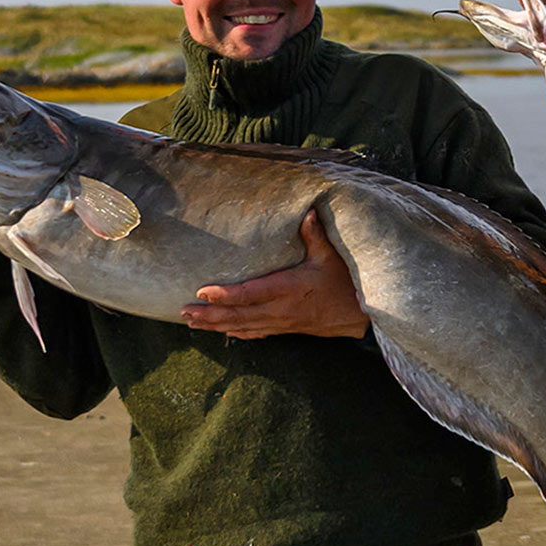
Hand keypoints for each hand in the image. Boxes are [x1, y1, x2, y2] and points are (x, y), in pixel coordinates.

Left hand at [180, 210, 368, 339]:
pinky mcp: (286, 328)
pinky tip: (222, 331)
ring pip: (242, 326)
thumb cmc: (346, 282)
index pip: (250, 293)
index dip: (224, 295)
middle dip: (209, 314)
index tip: (202, 292)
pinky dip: (237, 333)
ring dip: (215, 326)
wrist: (361, 315)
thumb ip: (315, 235)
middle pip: (238, 314)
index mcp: (288, 289)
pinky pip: (256, 333)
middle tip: (183, 312)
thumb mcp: (331, 256)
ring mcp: (282, 322)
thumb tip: (306, 212)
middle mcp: (281, 309)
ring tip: (191, 323)